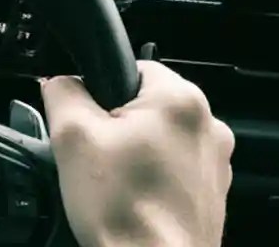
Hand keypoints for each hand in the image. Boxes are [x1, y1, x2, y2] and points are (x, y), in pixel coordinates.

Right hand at [42, 61, 233, 246]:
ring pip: (159, 138)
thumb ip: (63, 93)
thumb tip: (61, 81)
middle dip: (117, 126)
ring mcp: (216, 161)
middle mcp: (210, 125)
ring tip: (116, 185)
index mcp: (181, 99)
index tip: (88, 123)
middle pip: (146, 105)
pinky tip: (135, 200)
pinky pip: (174, 169)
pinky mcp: (213, 192)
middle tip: (96, 158)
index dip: (99, 92)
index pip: (131, 66)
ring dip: (135, 153)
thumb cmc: (125, 212)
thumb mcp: (71, 137)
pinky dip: (152, 179)